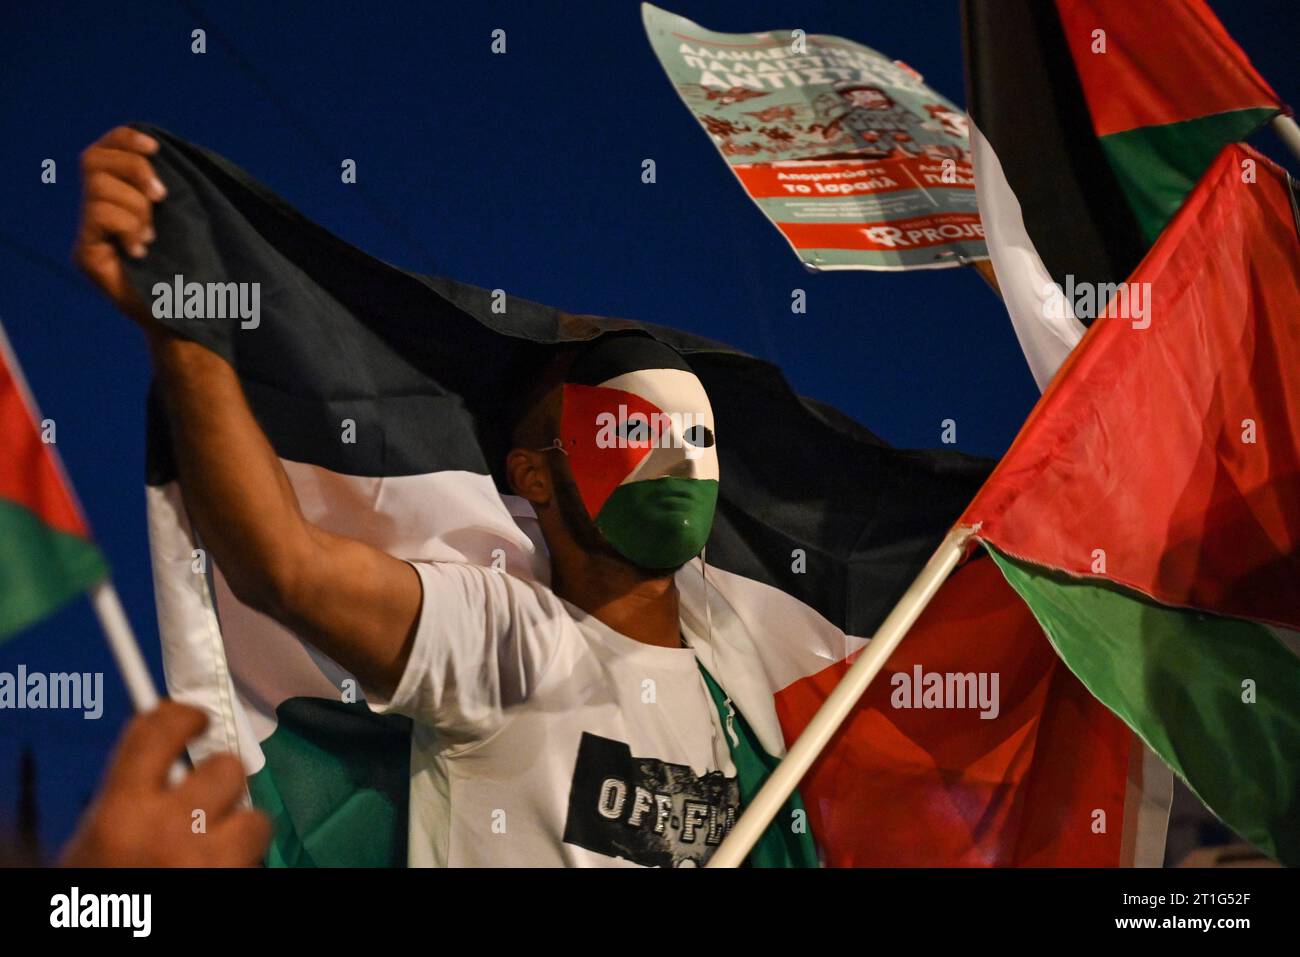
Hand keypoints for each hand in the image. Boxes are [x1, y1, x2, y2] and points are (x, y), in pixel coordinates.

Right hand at [60, 701, 270, 866]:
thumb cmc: (101, 899)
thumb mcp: (95, 845)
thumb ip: (131, 801)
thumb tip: (172, 767)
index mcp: (120, 815)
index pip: (157, 731)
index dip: (183, 714)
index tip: (197, 718)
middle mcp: (169, 831)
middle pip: (226, 768)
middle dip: (219, 786)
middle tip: (204, 806)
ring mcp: (211, 863)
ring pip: (257, 818)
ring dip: (240, 833)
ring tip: (213, 855)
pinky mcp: (238, 887)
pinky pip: (259, 861)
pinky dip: (244, 868)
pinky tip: (220, 879)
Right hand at [71, 125, 166, 320]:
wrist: (185, 317)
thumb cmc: (191, 271)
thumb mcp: (185, 219)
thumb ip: (165, 186)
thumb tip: (160, 150)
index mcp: (118, 196)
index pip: (105, 149)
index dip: (125, 139)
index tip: (156, 146)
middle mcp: (96, 211)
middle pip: (93, 159)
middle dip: (133, 169)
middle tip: (161, 197)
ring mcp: (88, 232)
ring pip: (98, 188)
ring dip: (136, 208)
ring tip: (151, 236)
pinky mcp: (85, 254)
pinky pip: (98, 214)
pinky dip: (126, 225)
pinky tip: (140, 250)